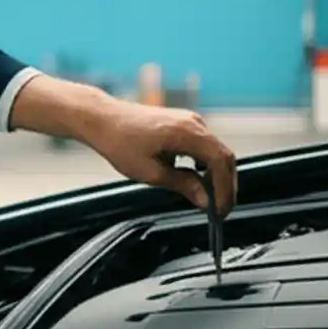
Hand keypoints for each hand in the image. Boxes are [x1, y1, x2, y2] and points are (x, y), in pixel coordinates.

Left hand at [9, 75, 236, 215]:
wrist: (102, 118)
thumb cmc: (119, 141)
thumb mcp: (150, 172)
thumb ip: (182, 184)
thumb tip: (205, 199)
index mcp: (188, 132)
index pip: (221, 162)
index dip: (225, 189)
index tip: (221, 209)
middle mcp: (194, 122)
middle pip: (224, 156)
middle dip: (224, 185)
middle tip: (219, 209)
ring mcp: (190, 120)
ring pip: (215, 151)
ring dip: (215, 175)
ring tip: (209, 198)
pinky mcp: (183, 123)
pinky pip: (204, 145)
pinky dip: (205, 164)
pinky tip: (196, 179)